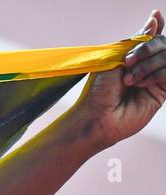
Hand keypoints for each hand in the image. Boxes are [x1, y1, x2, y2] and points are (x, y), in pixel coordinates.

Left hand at [68, 10, 164, 148]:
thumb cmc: (98, 92)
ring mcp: (155, 78)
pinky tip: (141, 84)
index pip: (152, 36)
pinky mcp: (161, 91)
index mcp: (133, 56)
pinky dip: (155, 74)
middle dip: (147, 48)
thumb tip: (154, 19)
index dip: (156, 25)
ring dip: (148, 64)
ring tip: (129, 80)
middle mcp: (146, 65)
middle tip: (128, 61)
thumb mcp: (113, 60)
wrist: (97, 118)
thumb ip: (135, 41)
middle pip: (162, 43)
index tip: (155, 15)